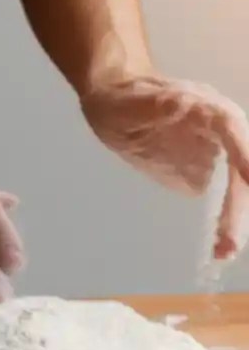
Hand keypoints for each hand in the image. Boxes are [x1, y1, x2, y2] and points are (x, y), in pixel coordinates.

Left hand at [81, 75, 248, 259]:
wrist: (114, 100)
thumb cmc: (123, 97)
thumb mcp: (133, 100)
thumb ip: (157, 104)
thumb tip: (181, 102)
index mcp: (208, 112)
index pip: (233, 132)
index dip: (246, 155)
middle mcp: (220, 134)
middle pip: (240, 171)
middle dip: (238, 207)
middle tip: (229, 244)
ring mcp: (212, 154)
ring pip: (235, 189)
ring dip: (235, 220)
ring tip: (224, 252)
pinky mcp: (200, 171)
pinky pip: (216, 199)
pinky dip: (221, 222)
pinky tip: (217, 248)